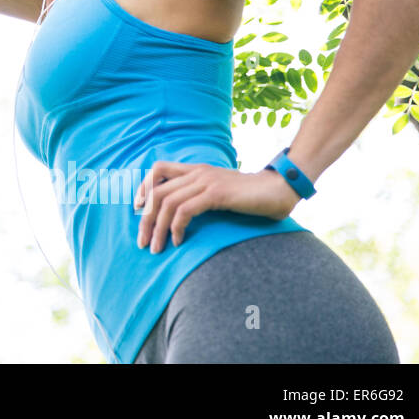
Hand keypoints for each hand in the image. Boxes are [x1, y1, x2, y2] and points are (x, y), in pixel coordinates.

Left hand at [133, 161, 300, 253]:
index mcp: (196, 169)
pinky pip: (184, 210)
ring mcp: (206, 182)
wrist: (281, 188)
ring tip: (157, 248)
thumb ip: (202, 195)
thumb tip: (181, 215)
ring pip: (167, 203)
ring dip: (157, 228)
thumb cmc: (253, 196)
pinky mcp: (216, 194)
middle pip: (157, 192)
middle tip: (143, 242)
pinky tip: (178, 241)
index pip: (158, 169)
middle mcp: (197, 173)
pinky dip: (176, 227)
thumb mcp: (221, 190)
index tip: (137, 210)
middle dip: (145, 219)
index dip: (142, 187)